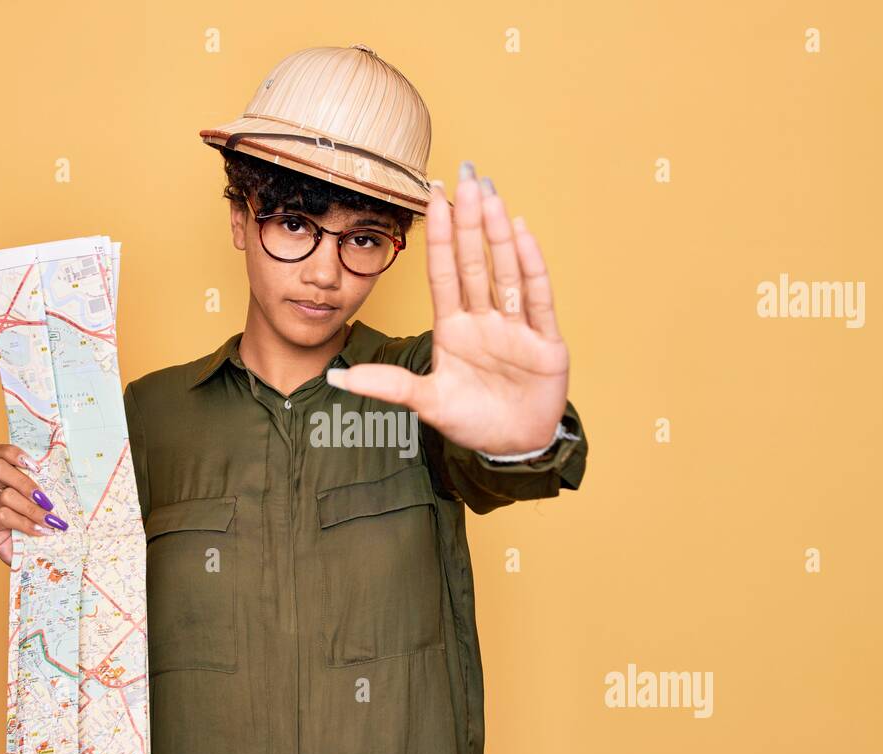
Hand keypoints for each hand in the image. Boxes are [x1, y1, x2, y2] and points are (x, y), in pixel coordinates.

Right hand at [0, 444, 68, 566]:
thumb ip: (57, 487)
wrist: (42, 560)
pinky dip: (26, 524)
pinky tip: (42, 532)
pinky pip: (3, 517)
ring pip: (6, 496)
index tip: (36, 465)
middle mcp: (0, 490)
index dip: (12, 452)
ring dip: (33, 509)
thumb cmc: (52, 527)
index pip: (0, 454)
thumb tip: (81, 469)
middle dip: (24, 481)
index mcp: (14, 479)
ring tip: (52, 522)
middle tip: (45, 498)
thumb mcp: (57, 503)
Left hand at [326, 160, 568, 454]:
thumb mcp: (426, 403)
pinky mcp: (545, 342)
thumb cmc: (473, 420)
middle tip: (465, 177)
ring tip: (491, 195)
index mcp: (454, 328)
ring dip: (497, 234)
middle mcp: (484, 320)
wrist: (513, 447)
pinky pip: (537, 298)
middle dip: (468, 221)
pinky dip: (530, 267)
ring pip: (504, 272)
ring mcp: (515, 328)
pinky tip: (522, 233)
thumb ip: (387, 386)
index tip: (431, 198)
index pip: (444, 273)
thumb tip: (337, 377)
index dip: (438, 236)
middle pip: (474, 262)